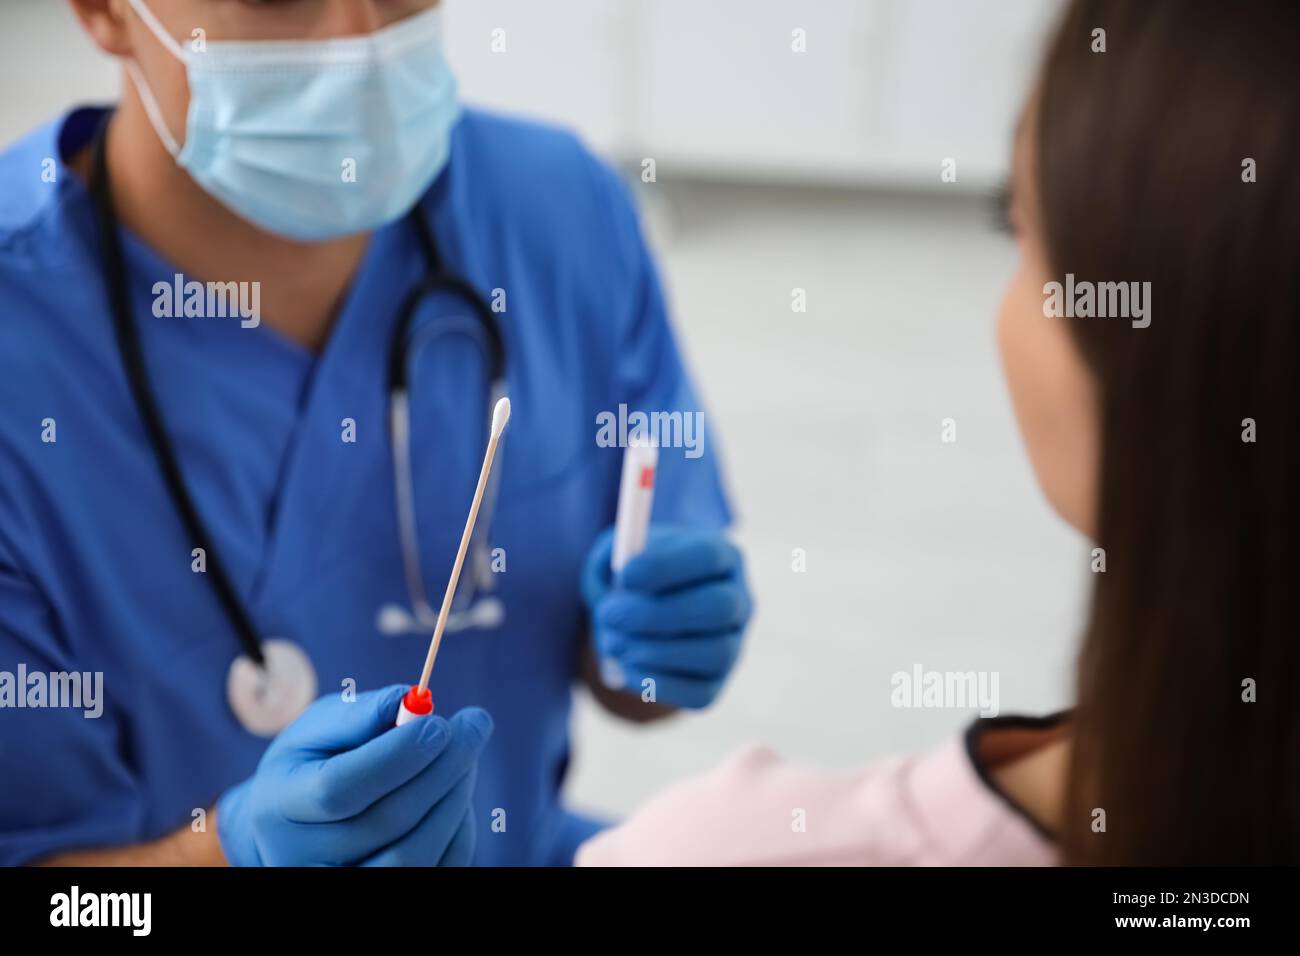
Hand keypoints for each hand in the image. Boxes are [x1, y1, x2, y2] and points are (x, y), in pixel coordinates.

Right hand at [216, 685, 492, 865]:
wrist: (296, 826)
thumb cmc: (313, 763)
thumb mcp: (318, 729)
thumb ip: (357, 715)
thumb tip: (407, 700)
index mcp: (278, 805)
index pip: (338, 789)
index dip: (394, 757)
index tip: (438, 723)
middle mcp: (299, 857)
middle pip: (385, 821)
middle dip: (441, 768)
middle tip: (473, 726)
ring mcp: (338, 883)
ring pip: (413, 853)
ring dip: (453, 798)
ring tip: (466, 757)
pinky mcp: (378, 895)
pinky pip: (436, 869)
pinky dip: (458, 829)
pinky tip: (455, 793)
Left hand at [582, 525, 751, 709]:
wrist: (643, 615)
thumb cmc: (636, 577)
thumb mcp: (620, 554)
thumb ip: (611, 559)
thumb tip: (611, 586)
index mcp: (722, 556)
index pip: (708, 557)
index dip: (666, 567)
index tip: (625, 576)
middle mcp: (739, 600)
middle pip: (719, 607)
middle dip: (657, 614)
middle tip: (610, 614)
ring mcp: (734, 645)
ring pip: (714, 653)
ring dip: (654, 650)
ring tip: (612, 640)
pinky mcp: (717, 683)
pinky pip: (699, 693)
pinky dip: (656, 682)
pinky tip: (625, 665)